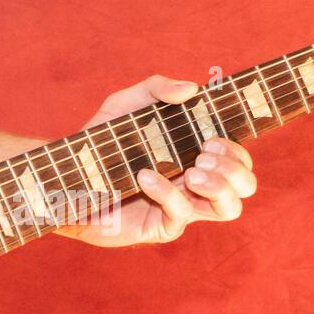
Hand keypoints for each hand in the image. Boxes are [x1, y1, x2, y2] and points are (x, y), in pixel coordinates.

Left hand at [57, 75, 257, 246]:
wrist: (66, 178)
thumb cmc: (98, 144)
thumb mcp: (123, 105)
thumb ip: (156, 88)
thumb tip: (192, 88)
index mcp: (194, 156)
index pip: (240, 158)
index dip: (237, 150)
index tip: (211, 137)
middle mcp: (194, 184)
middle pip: (247, 185)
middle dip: (234, 167)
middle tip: (202, 155)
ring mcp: (180, 207)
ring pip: (229, 209)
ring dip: (219, 186)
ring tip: (191, 172)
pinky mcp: (161, 226)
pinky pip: (182, 214)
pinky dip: (167, 192)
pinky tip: (145, 177)